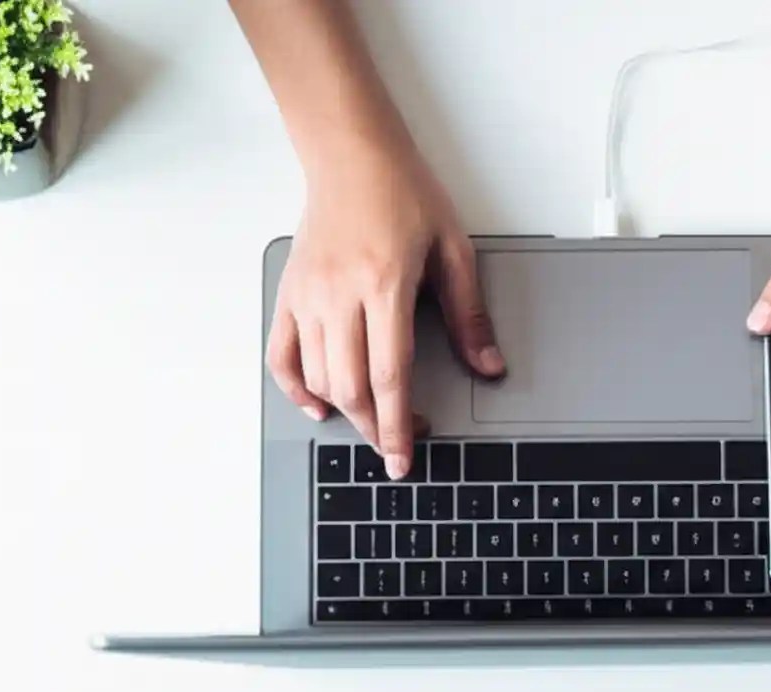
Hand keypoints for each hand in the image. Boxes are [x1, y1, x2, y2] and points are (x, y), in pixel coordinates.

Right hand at [266, 147, 505, 477]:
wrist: (353, 156)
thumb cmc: (404, 194)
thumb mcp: (453, 250)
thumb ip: (469, 315)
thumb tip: (489, 365)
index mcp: (384, 284)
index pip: (388, 376)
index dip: (397, 425)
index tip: (405, 457)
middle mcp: (339, 295)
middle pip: (349, 387)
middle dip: (374, 427)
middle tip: (398, 444)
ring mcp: (308, 295)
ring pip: (317, 376)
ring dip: (344, 410)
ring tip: (373, 420)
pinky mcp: (289, 293)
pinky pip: (282, 355)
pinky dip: (297, 388)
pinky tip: (319, 404)